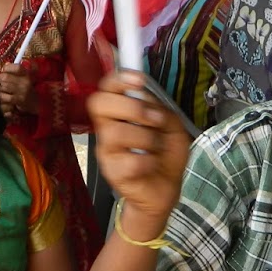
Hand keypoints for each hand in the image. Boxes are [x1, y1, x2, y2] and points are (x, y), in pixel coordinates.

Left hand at [0, 64, 35, 117]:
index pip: (16, 67)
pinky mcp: (20, 100)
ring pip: (3, 87)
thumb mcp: (22, 79)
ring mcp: (23, 90)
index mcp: (27, 74)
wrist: (34, 104)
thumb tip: (5, 64)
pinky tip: (1, 99)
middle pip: (5, 77)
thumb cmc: (25, 91)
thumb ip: (14, 72)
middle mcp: (26, 81)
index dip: (6, 68)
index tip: (2, 71)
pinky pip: (5, 97)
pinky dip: (1, 98)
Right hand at [87, 71, 190, 225]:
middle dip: (131, 107)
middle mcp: (107, 129)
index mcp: (119, 114)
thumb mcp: (172, 126)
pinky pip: (128, 161)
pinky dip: (148, 161)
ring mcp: (107, 152)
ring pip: (115, 132)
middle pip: (99, 104)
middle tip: (154, 120)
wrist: (165, 191)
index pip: (105, 88)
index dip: (118, 79)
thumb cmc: (165, 156)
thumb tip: (146, 99)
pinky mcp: (113, 173)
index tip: (138, 81)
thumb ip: (161, 109)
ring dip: (145, 137)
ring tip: (156, 147)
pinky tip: (152, 164)